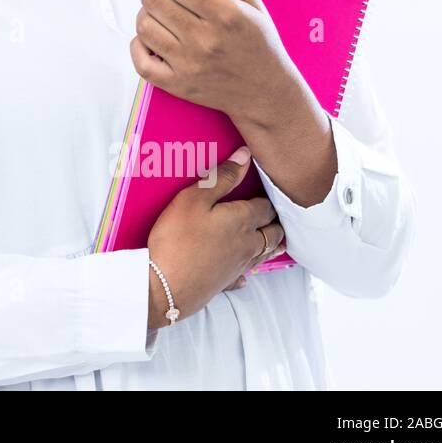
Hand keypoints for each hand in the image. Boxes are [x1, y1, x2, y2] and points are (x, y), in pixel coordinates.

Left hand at [129, 0, 308, 131]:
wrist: (266, 93)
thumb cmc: (259, 42)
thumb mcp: (251, 2)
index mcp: (223, 14)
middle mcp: (203, 39)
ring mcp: (187, 64)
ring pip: (143, 25)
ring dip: (147, 11)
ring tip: (163, 10)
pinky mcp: (177, 85)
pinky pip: (139, 59)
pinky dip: (139, 44)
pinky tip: (153, 36)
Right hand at [146, 146, 287, 329]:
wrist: (165, 287)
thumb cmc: (177, 238)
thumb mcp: (195, 198)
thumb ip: (222, 177)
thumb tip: (246, 156)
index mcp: (242, 221)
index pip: (265, 207)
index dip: (269, 198)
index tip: (270, 191)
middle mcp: (247, 244)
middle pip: (272, 232)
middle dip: (275, 222)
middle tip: (276, 215)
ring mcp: (238, 266)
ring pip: (264, 254)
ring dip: (271, 244)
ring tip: (274, 238)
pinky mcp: (225, 283)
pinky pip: (244, 275)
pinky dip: (248, 270)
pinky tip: (244, 272)